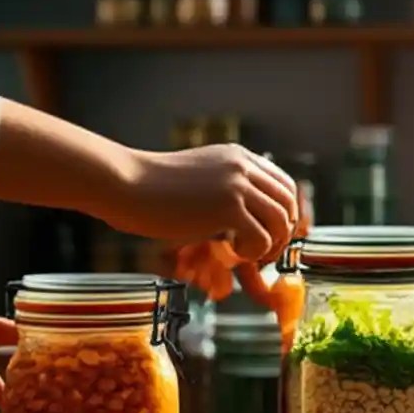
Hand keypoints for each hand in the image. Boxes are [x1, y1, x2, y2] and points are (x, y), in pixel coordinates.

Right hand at [100, 145, 298, 262]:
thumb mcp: (201, 176)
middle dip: (283, 232)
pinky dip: (253, 252)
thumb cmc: (153, 187)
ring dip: (271, 245)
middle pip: (288, 204)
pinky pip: (261, 237)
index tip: (275, 232)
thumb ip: (227, 187)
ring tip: (249, 255)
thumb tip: (249, 216)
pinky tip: (232, 252)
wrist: (126, 184)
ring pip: (281, 221)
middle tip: (265, 252)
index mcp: (239, 157)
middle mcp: (243, 167)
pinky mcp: (228, 207)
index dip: (286, 213)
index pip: (284, 185)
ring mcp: (238, 185)